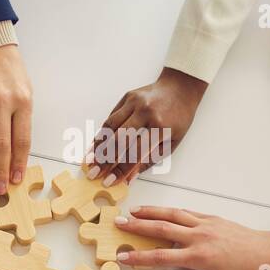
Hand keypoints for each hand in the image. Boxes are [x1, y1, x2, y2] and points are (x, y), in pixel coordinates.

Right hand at [0, 44, 31, 193]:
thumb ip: (22, 123)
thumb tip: (16, 155)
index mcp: (23, 102)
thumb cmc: (14, 75)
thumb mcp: (27, 96)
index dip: (18, 162)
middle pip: (1, 144)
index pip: (21, 140)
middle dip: (0, 170)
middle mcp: (2, 102)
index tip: (15, 179)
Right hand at [90, 67, 206, 184]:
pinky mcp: (127, 97)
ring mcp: (134, 103)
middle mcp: (145, 113)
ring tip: (90, 161)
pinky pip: (111, 117)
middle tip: (93, 173)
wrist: (180, 88)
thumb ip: (151, 160)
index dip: (121, 169)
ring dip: (98, 146)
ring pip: (110, 127)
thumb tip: (130, 177)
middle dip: (104, 160)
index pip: (135, 152)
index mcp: (160, 127)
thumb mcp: (171, 142)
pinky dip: (102, 132)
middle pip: (119, 140)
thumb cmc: (178, 118)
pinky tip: (95, 145)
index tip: (110, 181)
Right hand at [114, 207, 269, 269]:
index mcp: (198, 256)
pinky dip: (170, 210)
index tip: (122, 257)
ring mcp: (205, 224)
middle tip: (118, 223)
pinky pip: (186, 212)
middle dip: (137, 226)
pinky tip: (160, 211)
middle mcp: (199, 236)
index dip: (138, 257)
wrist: (268, 252)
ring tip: (133, 211)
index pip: (160, 256)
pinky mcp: (212, 217)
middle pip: (160, 228)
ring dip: (150, 212)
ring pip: (172, 214)